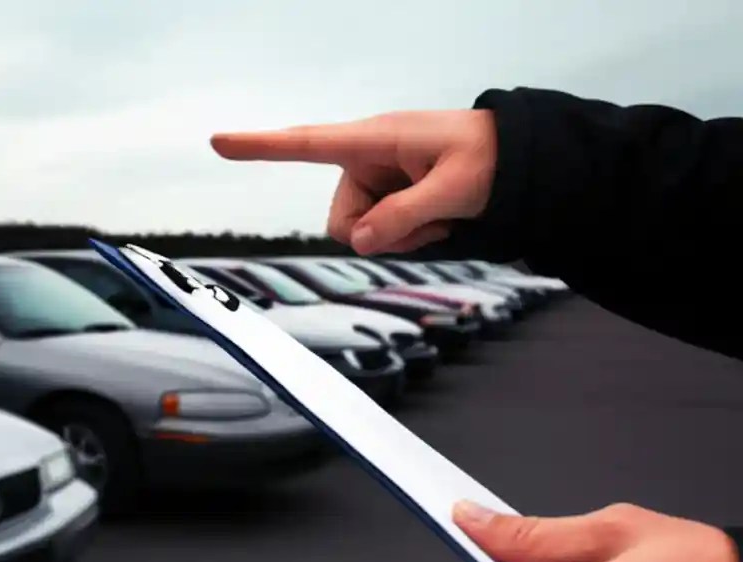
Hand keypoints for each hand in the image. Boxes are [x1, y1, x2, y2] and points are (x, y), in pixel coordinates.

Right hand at [210, 110, 497, 254]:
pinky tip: (440, 220)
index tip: (218, 140)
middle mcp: (368, 159)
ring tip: (442, 218)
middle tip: (432, 223)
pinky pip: (380, 232)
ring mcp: (379, 178)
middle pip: (342, 217)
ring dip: (400, 236)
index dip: (262, 146)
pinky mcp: (391, 195)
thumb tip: (359, 240)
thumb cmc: (492, 159)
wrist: (523, 159)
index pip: (308, 144)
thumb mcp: (454, 189)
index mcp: (376, 140)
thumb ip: (403, 216)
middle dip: (381, 232)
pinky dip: (409, 235)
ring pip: (361, 231)